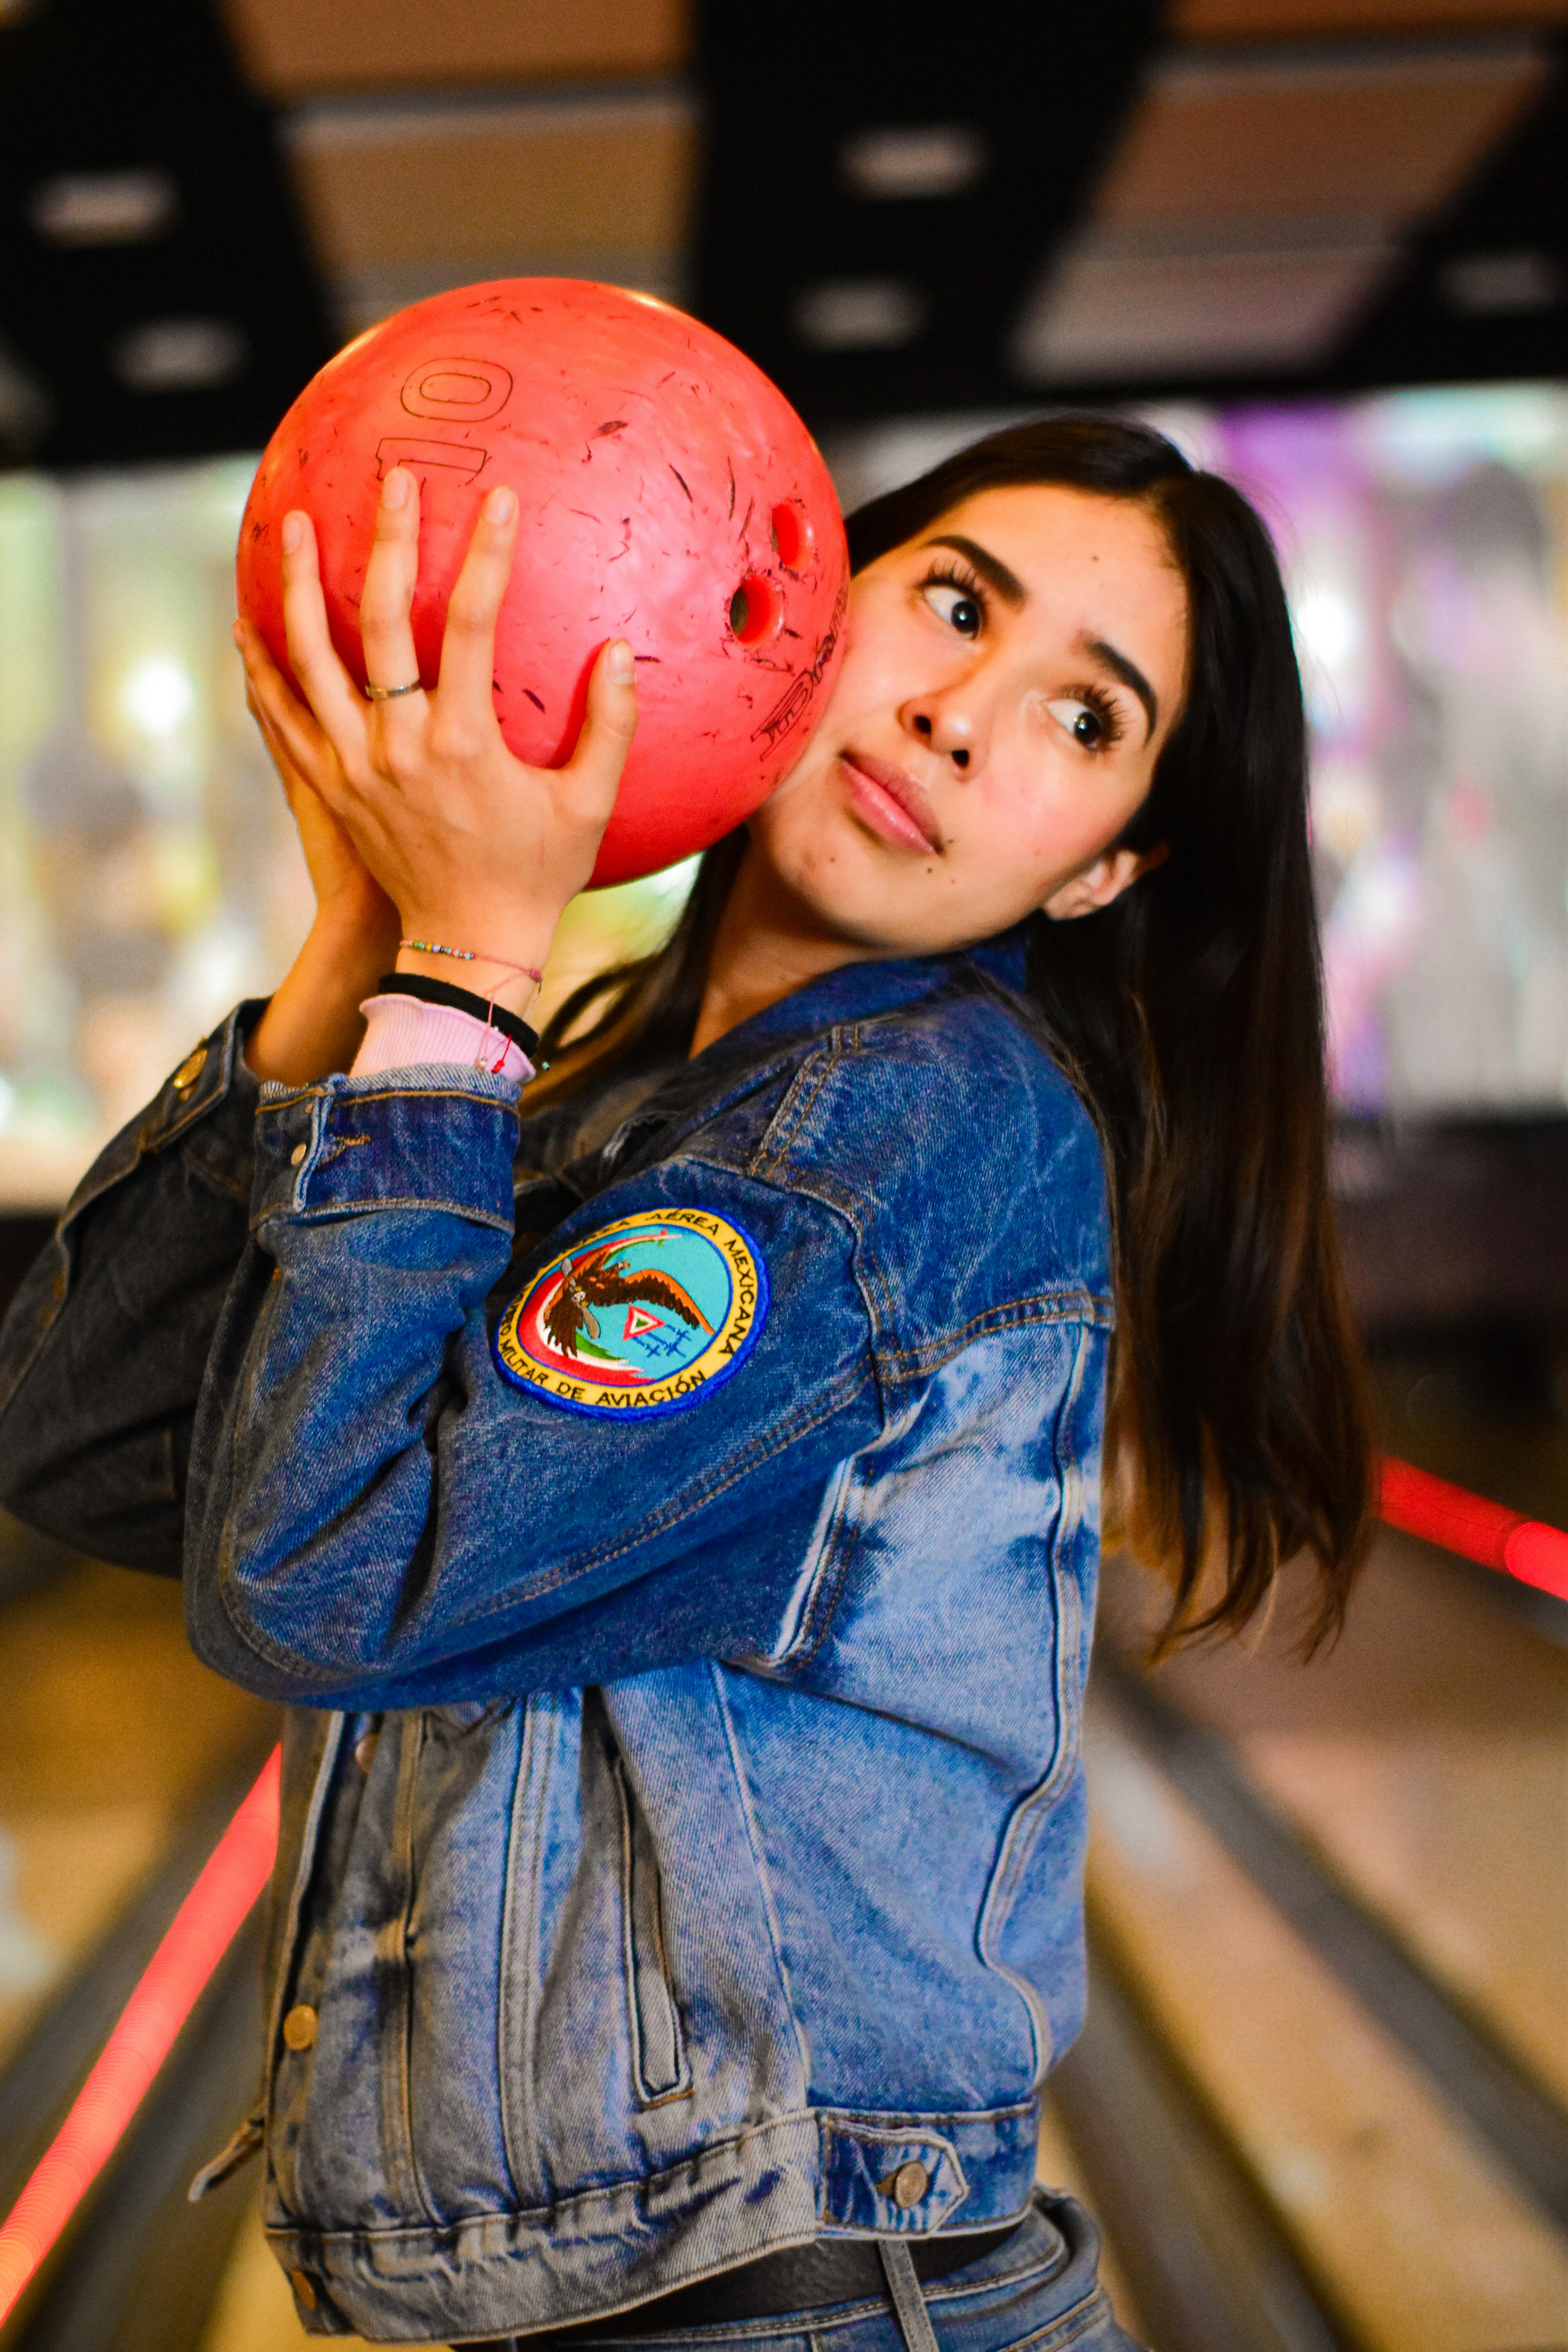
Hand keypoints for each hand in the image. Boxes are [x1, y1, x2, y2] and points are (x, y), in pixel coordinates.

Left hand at [259, 467, 636, 1005]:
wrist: (468, 945)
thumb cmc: (538, 874)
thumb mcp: (590, 804)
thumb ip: (612, 727)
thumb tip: (620, 653)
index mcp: (463, 742)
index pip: (468, 623)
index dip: (485, 555)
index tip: (498, 500)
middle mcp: (397, 747)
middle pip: (377, 620)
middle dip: (386, 540)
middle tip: (393, 482)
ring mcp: (353, 766)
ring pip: (309, 658)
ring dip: (296, 586)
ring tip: (291, 524)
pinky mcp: (328, 787)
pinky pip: (280, 716)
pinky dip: (261, 666)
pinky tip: (248, 621)